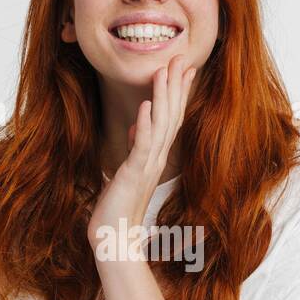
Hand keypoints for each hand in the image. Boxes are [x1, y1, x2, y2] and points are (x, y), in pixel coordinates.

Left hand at [88, 55, 197, 251]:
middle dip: (175, 86)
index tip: (184, 70)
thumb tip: (136, 128)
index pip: (170, 120)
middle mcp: (155, 160)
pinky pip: (142, 147)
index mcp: (154, 158)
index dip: (177, 94)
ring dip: (162, 97)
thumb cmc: (117, 211)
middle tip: (181, 59)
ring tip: (165, 71)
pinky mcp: (133, 175)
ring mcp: (146, 167)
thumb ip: (134, 149)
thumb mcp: (125, 173)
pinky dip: (144, 125)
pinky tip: (146, 106)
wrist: (114, 241)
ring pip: (159, 126)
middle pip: (170, 116)